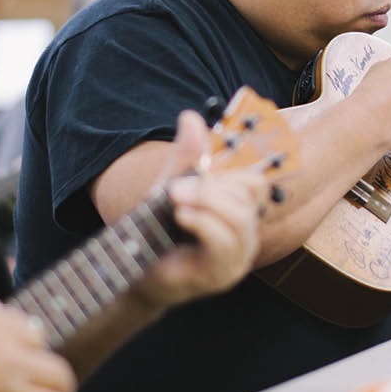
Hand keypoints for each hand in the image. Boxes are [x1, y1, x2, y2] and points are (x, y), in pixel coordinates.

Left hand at [131, 110, 265, 309]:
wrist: (134, 271)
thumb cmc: (157, 232)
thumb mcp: (171, 185)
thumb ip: (186, 156)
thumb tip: (191, 116)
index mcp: (239, 213)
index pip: (256, 184)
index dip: (231, 170)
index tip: (197, 171)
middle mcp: (246, 235)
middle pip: (251, 194)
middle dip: (213, 185)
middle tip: (176, 188)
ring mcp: (239, 257)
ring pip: (241, 217)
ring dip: (206, 201)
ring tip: (175, 201)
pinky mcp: (223, 274)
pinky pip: (224, 241)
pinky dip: (202, 222)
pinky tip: (181, 216)